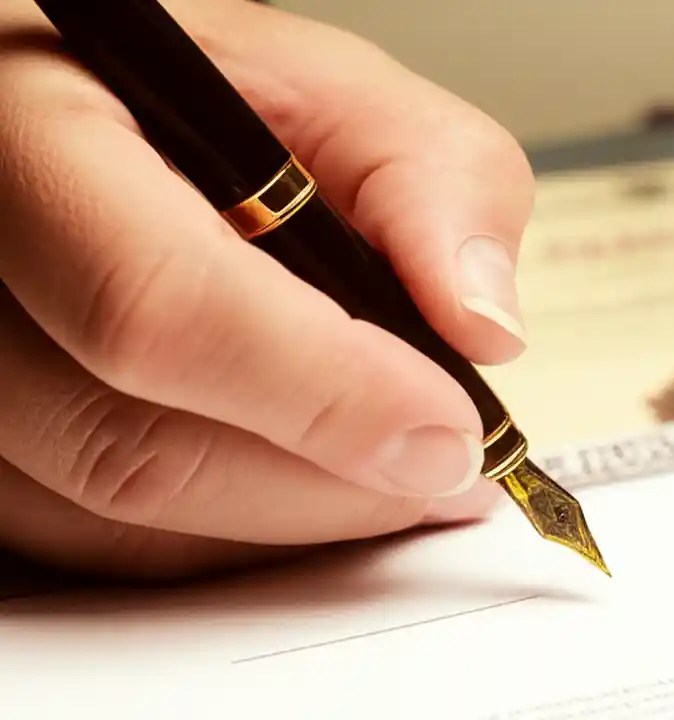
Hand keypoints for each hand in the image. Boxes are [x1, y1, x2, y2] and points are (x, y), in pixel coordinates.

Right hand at [0, 0, 533, 576]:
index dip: (322, 391)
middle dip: (324, 484)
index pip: (159, 302)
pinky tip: (318, 481)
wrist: (101, 125)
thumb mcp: (333, 88)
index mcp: (34, 137)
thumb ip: (430, 177)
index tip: (447, 430)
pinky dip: (235, 531)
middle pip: (130, 446)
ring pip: (115, 518)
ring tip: (404, 473)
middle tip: (449, 471)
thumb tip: (480, 323)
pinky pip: (100, 540)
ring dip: (291, 519)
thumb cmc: (203, 98)